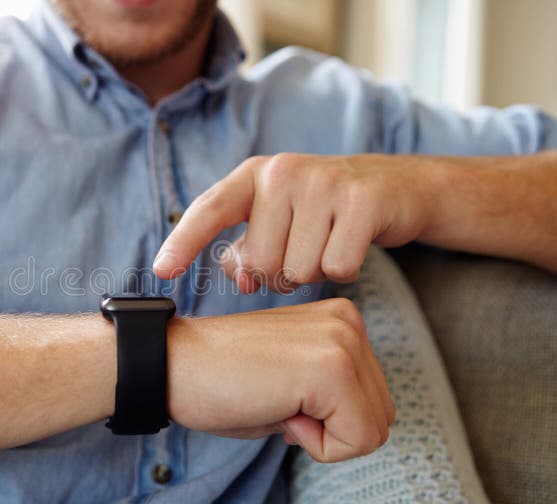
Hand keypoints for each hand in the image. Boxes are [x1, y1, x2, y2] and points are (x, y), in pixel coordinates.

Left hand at [153, 153, 432, 290]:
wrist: (396, 187)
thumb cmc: (322, 211)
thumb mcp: (276, 220)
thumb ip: (245, 250)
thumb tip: (239, 278)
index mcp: (255, 175)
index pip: (210, 209)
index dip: (183, 242)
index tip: (161, 271)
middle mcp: (284, 172)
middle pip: (260, 262)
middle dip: (279, 274)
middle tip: (301, 250)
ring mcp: (324, 183)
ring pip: (298, 270)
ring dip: (312, 273)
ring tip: (326, 243)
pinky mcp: (361, 201)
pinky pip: (337, 269)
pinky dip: (343, 271)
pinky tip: (350, 245)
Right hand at [167, 298, 394, 461]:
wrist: (170, 366)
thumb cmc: (220, 380)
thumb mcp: (292, 382)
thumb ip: (332, 394)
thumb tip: (360, 426)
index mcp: (340, 320)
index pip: (372, 400)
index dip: (327, 421)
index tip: (280, 398)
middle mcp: (349, 322)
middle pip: (381, 415)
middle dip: (332, 429)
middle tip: (278, 405)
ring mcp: (343, 341)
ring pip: (374, 430)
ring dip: (326, 436)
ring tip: (278, 404)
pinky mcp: (332, 367)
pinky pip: (358, 439)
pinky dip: (320, 446)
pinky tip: (280, 411)